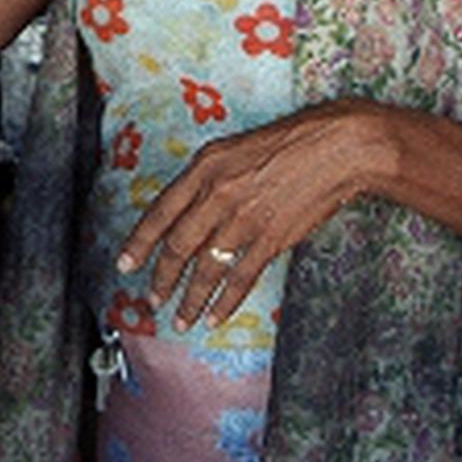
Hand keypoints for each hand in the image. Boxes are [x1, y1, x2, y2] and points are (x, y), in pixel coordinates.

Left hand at [114, 99, 386, 331]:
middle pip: (178, 246)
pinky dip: (225, 302)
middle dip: (162, 278)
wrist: (336, 149)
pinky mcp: (271, 239)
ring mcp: (244, 220)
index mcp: (204, 169)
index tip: (125, 264)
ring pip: (206, 269)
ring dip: (190, 299)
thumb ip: (205, 179)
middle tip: (152, 298)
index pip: (160, 212)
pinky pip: (240, 279)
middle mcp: (217, 195)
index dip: (139, 242)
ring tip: (182, 319)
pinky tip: (215, 316)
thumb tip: (184, 209)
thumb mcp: (232, 148)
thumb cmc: (287, 143)